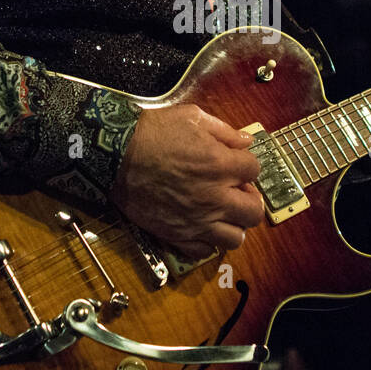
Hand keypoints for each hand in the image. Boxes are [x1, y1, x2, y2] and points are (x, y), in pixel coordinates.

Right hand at [109, 104, 265, 257]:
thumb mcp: (191, 118)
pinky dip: (207, 242)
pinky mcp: (177, 234)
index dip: (246, 165)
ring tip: (222, 213)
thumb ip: (224, 131)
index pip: (254, 170)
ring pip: (235, 238)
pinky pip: (204, 251)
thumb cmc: (152, 133)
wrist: (115, 155)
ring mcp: (196, 220)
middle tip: (235, 191)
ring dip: (233, 224)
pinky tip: (201, 226)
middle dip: (249, 199)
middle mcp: (214, 197)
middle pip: (253, 211)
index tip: (234, 163)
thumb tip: (246, 140)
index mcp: (220, 165)